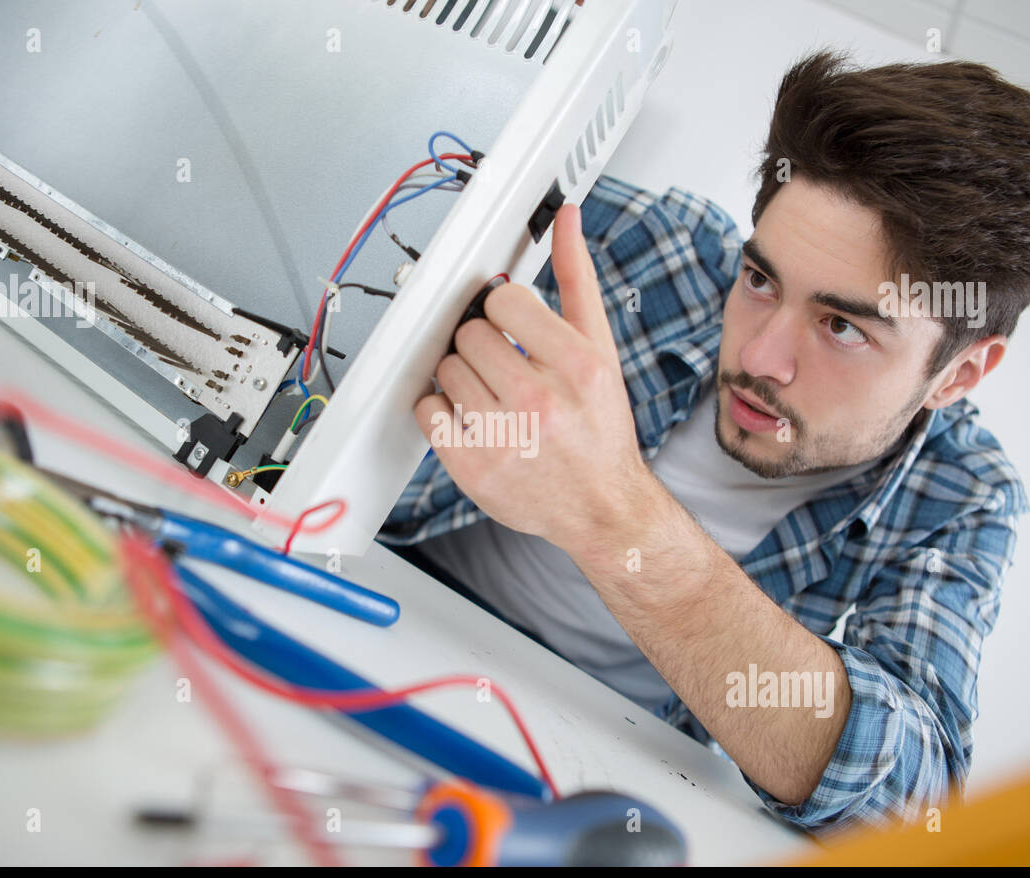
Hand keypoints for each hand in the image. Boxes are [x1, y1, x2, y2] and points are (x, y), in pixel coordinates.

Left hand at [414, 204, 650, 552]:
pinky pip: (427, 411)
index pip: (503, 299)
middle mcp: (541, 403)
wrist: (602, 506)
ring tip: (492, 394)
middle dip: (483, 344)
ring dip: (461, 376)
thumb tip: (567, 219)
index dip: (503, 309)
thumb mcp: (601, 350)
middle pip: (470, 334)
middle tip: (504, 365)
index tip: (511, 326)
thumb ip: (578, 280)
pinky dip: (440, 410)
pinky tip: (471, 416)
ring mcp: (504, 438)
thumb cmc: (599, 428)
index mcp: (577, 366)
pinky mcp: (473, 468)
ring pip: (445, 370)